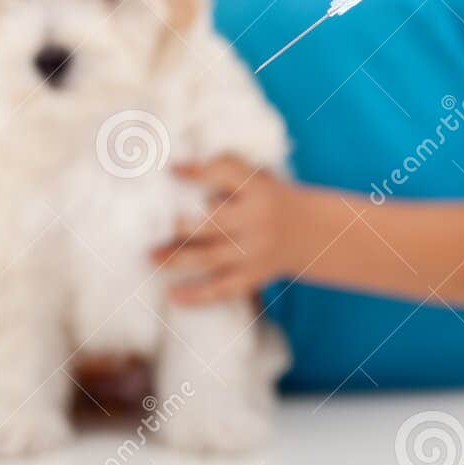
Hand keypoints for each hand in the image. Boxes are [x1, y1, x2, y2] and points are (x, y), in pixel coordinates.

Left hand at [153, 156, 297, 304]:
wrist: (312, 233)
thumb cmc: (269, 198)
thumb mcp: (258, 177)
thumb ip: (226, 169)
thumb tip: (176, 168)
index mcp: (258, 189)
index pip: (227, 174)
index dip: (199, 172)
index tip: (172, 170)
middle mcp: (257, 220)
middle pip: (213, 222)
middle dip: (180, 225)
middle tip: (151, 225)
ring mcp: (255, 252)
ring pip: (210, 258)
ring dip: (177, 259)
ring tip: (151, 257)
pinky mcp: (254, 277)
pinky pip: (222, 289)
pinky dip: (197, 295)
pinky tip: (173, 295)